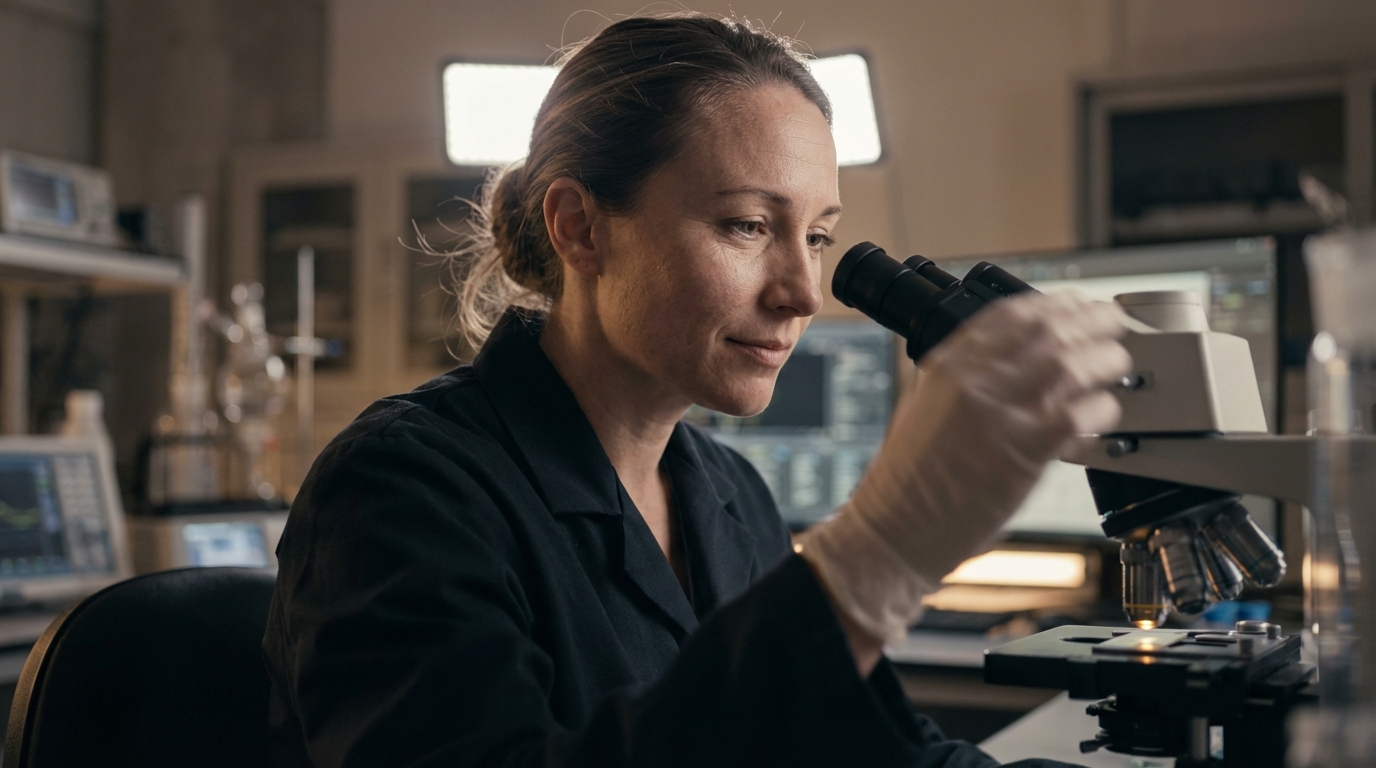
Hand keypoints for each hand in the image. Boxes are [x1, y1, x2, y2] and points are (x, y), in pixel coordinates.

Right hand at [799, 293, 1131, 652]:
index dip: (1054, 303)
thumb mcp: (925, 408)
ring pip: (1072, 366)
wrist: (894, 530)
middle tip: (1112, 322)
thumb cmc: (907, 482)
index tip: (1075, 304)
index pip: (1010, 314)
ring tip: (1117, 361)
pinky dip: (1102, 410)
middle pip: (1048, 330)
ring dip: (1104, 359)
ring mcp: (999, 415)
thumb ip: (965, 380)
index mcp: (946, 366)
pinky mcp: (1024, 453)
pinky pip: (1080, 416)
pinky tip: (1106, 412)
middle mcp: (973, 382)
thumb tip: (1015, 364)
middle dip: (1090, 321)